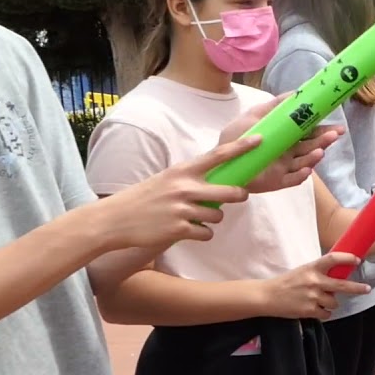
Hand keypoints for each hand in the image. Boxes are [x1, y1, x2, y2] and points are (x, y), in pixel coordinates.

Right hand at [96, 136, 260, 249]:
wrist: (114, 219)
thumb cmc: (144, 198)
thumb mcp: (167, 179)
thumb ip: (191, 178)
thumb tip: (219, 181)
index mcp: (183, 171)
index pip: (218, 155)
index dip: (241, 147)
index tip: (259, 139)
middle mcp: (184, 187)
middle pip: (230, 191)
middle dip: (239, 195)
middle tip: (239, 196)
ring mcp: (182, 209)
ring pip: (218, 216)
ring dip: (213, 219)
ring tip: (196, 217)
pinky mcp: (179, 229)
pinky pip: (206, 234)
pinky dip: (202, 234)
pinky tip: (187, 230)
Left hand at [218, 94, 344, 193]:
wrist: (219, 160)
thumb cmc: (236, 138)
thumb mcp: (253, 116)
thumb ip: (273, 106)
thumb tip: (294, 92)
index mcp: (286, 137)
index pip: (309, 133)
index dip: (323, 129)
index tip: (335, 125)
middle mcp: (289, 152)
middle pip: (311, 147)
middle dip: (324, 141)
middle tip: (335, 134)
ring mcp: (284, 168)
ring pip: (305, 162)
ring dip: (314, 157)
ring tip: (320, 151)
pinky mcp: (277, 182)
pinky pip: (292, 180)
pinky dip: (301, 176)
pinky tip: (307, 170)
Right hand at [259, 253, 368, 319]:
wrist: (267, 297)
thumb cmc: (287, 282)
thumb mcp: (303, 271)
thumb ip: (319, 272)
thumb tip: (338, 274)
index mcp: (312, 268)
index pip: (333, 259)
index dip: (347, 258)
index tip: (357, 260)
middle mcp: (314, 281)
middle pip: (342, 285)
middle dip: (357, 288)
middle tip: (367, 289)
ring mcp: (312, 297)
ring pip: (334, 302)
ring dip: (331, 302)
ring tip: (319, 300)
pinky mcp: (309, 310)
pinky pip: (326, 313)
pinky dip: (324, 312)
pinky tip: (315, 308)